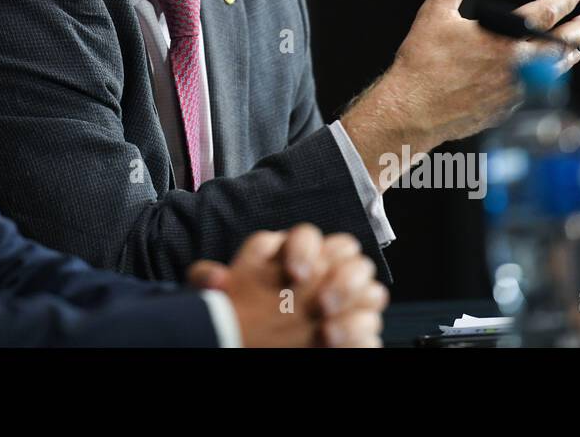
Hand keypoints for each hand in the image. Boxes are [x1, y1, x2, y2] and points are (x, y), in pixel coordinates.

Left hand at [187, 224, 387, 346]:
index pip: (308, 235)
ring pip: (372, 289)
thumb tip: (215, 277)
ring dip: (354, 308)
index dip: (305, 249)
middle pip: (350, 254)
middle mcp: (325, 272)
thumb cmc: (239, 313)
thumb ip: (208, 279)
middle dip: (342, 276)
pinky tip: (334, 345)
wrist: (252, 341)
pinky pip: (371, 331)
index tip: (295, 273)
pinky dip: (358, 336)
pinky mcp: (356, 333)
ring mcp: (346, 302)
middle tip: (320, 303)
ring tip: (327, 330)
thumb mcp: (217, 294)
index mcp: (293, 254)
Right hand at [341, 0, 579, 185]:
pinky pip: (534, 92)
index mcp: (502, 38)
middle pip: (560, 44)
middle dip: (578, 31)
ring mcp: (515, 91)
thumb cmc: (422, 65)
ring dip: (566, 57)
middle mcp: (516, 65)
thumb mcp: (435, 14)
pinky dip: (543, 81)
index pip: (544, 13)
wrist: (412, 110)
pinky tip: (541, 79)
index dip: (563, 0)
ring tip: (575, 50)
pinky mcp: (507, 109)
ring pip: (552, 72)